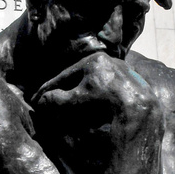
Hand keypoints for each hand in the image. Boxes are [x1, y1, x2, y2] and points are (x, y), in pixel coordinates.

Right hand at [31, 52, 157, 131]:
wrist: (138, 110)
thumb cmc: (104, 103)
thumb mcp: (75, 101)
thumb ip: (56, 100)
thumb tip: (40, 102)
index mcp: (94, 61)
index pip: (64, 76)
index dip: (48, 90)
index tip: (36, 100)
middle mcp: (111, 61)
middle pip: (80, 79)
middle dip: (65, 92)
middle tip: (51, 105)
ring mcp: (125, 72)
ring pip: (96, 86)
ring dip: (82, 97)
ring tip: (71, 111)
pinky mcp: (137, 86)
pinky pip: (112, 93)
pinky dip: (100, 102)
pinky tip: (95, 113)